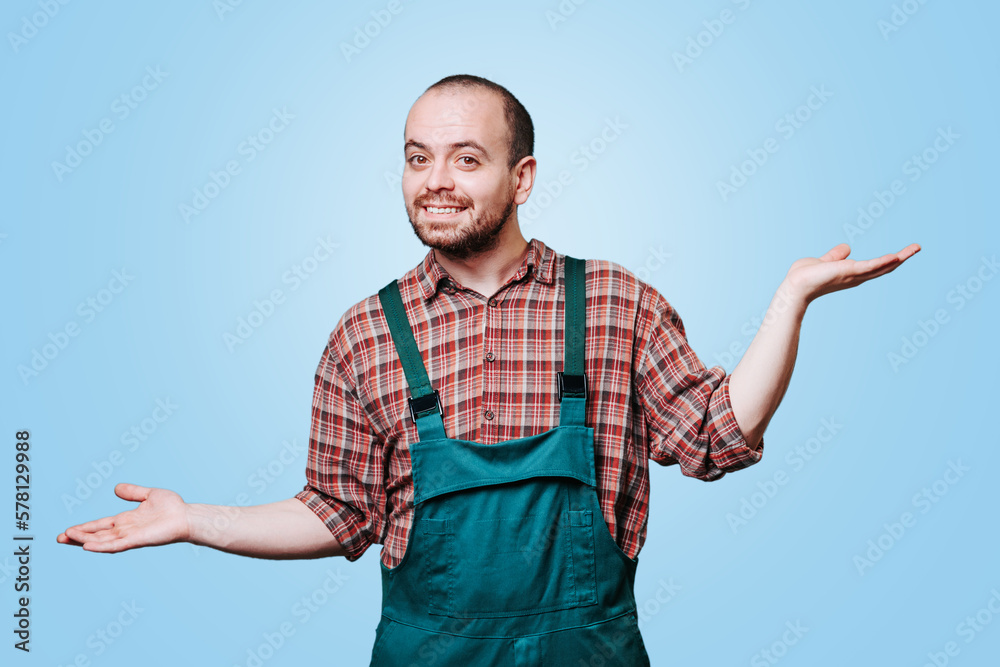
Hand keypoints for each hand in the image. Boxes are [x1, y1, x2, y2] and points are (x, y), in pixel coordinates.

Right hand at [56, 483, 189, 552]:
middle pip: (97, 535)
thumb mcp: (149, 494)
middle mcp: (125, 530)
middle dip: (79, 536)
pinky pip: (116, 545)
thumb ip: (133, 492)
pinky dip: (102, 546)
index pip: (100, 525)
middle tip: (60, 538)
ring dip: (85, 540)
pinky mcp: (138, 540)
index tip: (68, 530)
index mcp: (126, 520)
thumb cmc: (172, 507)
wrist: (187, 516)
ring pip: (103, 540)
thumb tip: (116, 488)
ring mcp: (130, 536)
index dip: (84, 528)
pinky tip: (87, 546)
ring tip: (68, 538)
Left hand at [784, 243, 920, 304]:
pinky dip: (883, 262)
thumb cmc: (805, 277)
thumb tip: (847, 248)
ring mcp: (854, 275)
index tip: (903, 253)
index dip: (890, 260)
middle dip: (902, 258)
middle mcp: (856, 276)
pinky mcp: (849, 272)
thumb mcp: (824, 261)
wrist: (794, 286)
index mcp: (851, 273)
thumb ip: (835, 256)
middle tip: (917, 247)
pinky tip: (896, 257)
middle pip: (884, 267)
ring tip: (915, 248)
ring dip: (899, 257)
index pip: (875, 266)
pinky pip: (870, 266)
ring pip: (882, 266)